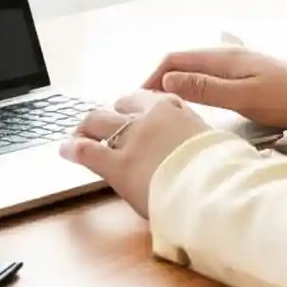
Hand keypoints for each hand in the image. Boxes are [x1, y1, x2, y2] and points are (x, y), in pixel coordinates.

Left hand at [60, 90, 210, 218]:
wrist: (214, 189)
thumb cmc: (221, 169)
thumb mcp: (214, 140)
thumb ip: (198, 135)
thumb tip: (207, 143)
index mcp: (174, 110)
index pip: (148, 98)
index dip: (136, 105)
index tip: (131, 110)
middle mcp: (149, 118)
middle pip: (120, 107)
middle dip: (110, 114)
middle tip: (103, 123)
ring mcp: (131, 140)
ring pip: (98, 122)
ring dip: (86, 127)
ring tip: (77, 133)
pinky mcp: (117, 165)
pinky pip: (86, 150)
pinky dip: (72, 148)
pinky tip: (65, 149)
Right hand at [142, 46, 286, 131]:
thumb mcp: (243, 98)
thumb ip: (205, 89)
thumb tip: (166, 81)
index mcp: (223, 57)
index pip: (174, 60)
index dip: (151, 78)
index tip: (136, 101)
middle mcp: (229, 52)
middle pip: (183, 61)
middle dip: (159, 79)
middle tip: (143, 106)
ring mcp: (241, 61)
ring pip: (197, 67)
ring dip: (177, 81)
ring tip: (163, 104)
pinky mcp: (251, 71)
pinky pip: (211, 72)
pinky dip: (195, 81)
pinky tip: (196, 92)